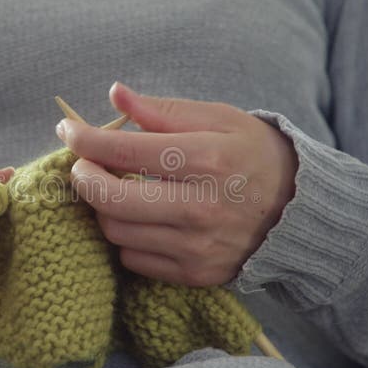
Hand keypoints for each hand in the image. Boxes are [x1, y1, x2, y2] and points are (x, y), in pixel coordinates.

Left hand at [56, 83, 296, 286]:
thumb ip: (162, 110)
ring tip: (118, 188)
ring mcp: (197, 246)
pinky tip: (141, 218)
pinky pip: (134, 260)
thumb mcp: (218, 118)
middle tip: (84, 164)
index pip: (125, 150)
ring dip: (106, 208)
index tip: (68, 130)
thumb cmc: (253, 154)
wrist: (300, 211)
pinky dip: (127, 237)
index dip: (85, 139)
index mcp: (207, 159)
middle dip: (84, 177)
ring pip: (116, 231)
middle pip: (112, 199)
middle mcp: (200, 207)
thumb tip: (114, 94)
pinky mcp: (195, 274)